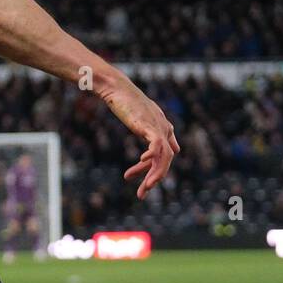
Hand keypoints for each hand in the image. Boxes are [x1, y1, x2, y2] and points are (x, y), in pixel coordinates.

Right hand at [103, 81, 179, 197]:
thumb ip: (152, 129)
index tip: (143, 182)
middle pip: (166, 160)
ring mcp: (158, 127)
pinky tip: (143, 161)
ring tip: (143, 188)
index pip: (165, 154)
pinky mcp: (150, 126)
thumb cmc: (125, 102)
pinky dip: (152, 157)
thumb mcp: (143, 117)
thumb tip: (158, 141)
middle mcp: (164, 128)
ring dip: (153, 175)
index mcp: (163, 128)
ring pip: (164, 157)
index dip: (154, 170)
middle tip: (142, 194)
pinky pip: (158, 146)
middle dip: (154, 178)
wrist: (117, 88)